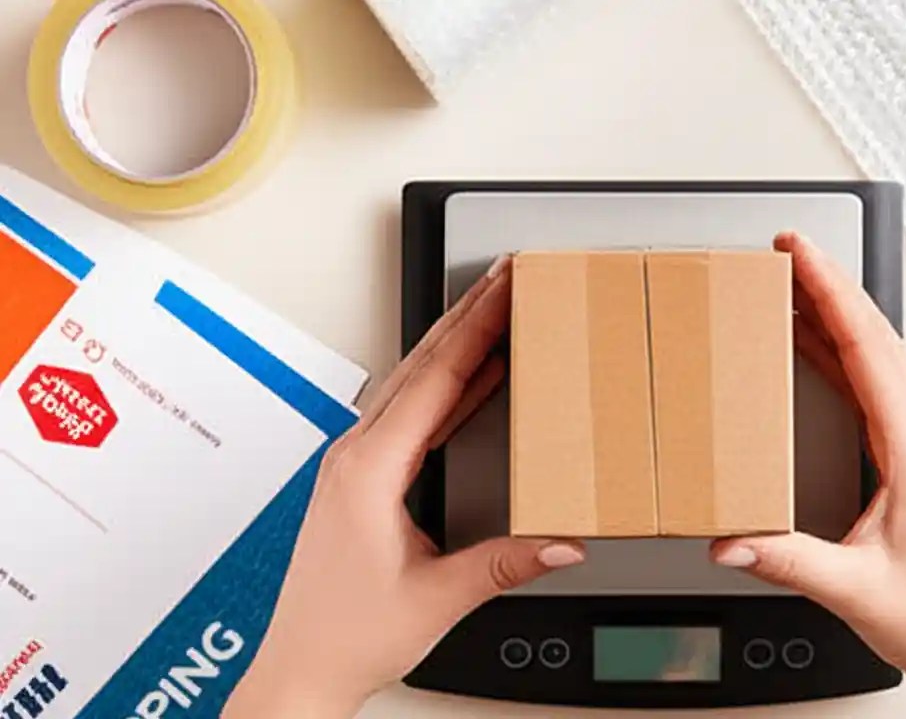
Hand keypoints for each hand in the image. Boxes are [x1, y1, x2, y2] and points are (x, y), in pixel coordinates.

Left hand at [223, 257, 585, 718]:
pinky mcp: (363, 481)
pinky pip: (411, 416)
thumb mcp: (436, 597)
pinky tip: (476, 379)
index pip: (435, 380)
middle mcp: (357, 457)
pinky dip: (448, 388)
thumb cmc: (347, 635)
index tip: (504, 289)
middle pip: (422, 366)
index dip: (476, 328)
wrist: (301, 669)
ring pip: (414, 385)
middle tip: (507, 278)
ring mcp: (357, 466)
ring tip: (498, 312)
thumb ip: (504, 564)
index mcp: (369, 470)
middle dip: (468, 316)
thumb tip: (562, 540)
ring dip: (457, 345)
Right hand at [710, 233, 905, 718]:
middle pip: (873, 338)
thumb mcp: (856, 588)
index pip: (868, 347)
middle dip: (829, 286)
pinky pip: (873, 388)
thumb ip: (788, 559)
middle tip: (786, 250)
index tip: (800, 252)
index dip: (831, 291)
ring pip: (875, 358)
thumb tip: (729, 538)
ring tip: (790, 286)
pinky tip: (811, 351)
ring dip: (834, 317)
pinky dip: (840, 357)